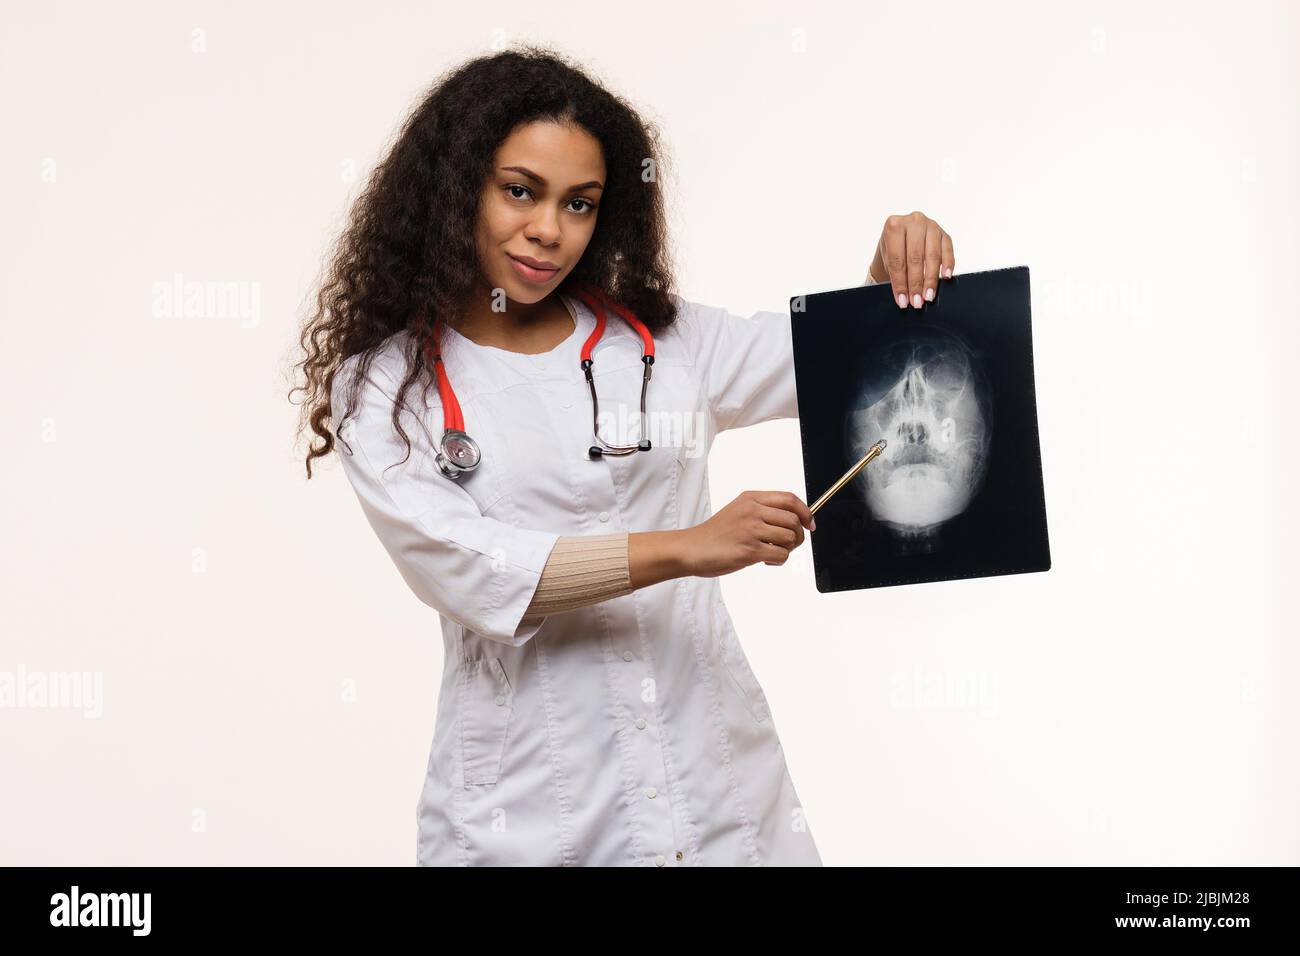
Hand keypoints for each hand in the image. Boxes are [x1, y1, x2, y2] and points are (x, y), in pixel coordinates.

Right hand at [681, 491, 815, 576]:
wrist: (691, 549)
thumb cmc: (715, 534)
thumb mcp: (738, 511)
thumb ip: (762, 511)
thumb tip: (794, 521)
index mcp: (750, 499)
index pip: (790, 499)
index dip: (805, 512)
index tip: (809, 525)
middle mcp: (752, 511)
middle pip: (793, 520)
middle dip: (798, 536)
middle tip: (788, 545)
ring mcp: (751, 530)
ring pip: (790, 538)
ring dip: (787, 550)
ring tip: (772, 553)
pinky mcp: (749, 550)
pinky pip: (781, 555)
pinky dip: (778, 561)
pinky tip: (765, 561)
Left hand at [866, 210, 954, 309]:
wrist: (901, 237)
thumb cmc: (893, 249)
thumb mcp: (887, 258)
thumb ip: (896, 274)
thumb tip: (905, 297)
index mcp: (893, 225)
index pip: (897, 260)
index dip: (900, 283)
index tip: (902, 300)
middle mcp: (913, 221)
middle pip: (915, 258)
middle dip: (916, 284)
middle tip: (916, 301)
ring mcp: (931, 225)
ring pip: (932, 256)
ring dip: (931, 279)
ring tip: (928, 296)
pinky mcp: (944, 233)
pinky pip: (948, 250)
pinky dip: (947, 264)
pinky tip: (945, 277)